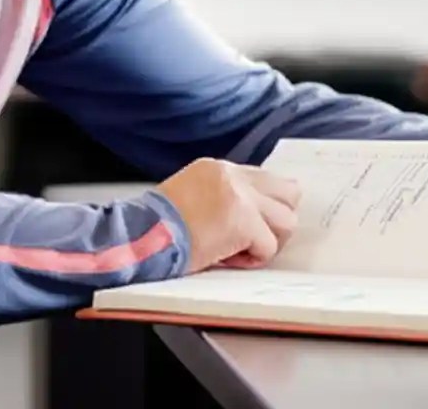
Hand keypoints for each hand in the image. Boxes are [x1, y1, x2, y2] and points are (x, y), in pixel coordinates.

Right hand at [155, 158, 300, 272]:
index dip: (267, 206)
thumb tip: (252, 216)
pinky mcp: (243, 221)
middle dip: (278, 221)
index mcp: (219, 169)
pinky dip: (253, 259)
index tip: (259, 224)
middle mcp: (233, 177)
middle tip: (257, 240)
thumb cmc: (155, 226)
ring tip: (239, 251)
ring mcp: (241, 197)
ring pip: (287, 220)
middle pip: (289, 193)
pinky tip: (228, 260)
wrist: (138, 236)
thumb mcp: (190, 195)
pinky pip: (269, 246)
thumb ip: (221, 196)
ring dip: (267, 241)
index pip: (266, 179)